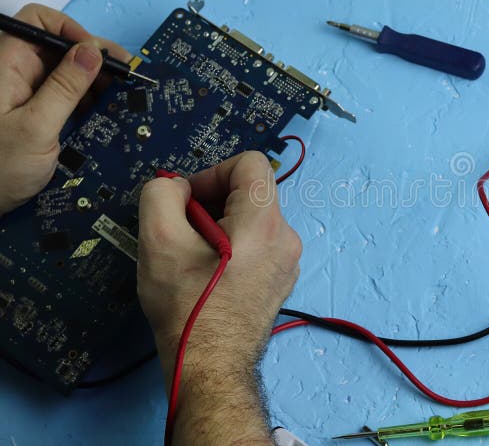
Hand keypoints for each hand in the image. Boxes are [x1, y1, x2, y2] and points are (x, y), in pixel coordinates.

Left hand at [0, 3, 130, 215]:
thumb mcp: (37, 127)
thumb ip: (65, 87)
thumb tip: (92, 50)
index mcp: (8, 65)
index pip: (40, 21)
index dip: (73, 30)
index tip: (102, 57)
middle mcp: (16, 73)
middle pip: (58, 46)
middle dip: (94, 59)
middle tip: (127, 80)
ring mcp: (24, 94)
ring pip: (65, 71)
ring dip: (94, 82)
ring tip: (120, 99)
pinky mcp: (34, 114)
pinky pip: (63, 96)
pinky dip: (86, 101)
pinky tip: (104, 114)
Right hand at [137, 151, 301, 443]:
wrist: (210, 367)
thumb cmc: (186, 303)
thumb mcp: (158, 239)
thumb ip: (162, 193)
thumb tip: (177, 186)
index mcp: (266, 221)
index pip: (249, 163)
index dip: (212, 172)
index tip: (187, 202)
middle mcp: (287, 237)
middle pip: (249, 193)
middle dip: (211, 203)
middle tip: (182, 232)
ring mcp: (288, 263)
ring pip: (251, 221)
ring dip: (219, 228)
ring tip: (192, 258)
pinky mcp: (281, 282)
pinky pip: (257, 246)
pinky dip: (233, 249)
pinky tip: (209, 276)